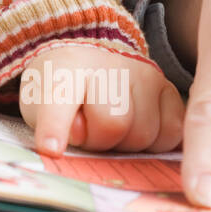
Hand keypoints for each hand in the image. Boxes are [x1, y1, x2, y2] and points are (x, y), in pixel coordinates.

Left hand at [19, 45, 183, 155]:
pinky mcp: (168, 88)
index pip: (60, 100)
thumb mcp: (39, 107)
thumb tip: (70, 141)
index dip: (55, 127)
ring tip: (110, 126)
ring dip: (125, 143)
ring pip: (143, 134)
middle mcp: (109, 64)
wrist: (88, 63)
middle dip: (98, 140)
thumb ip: (47, 126)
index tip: (50, 149)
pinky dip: (154, 142)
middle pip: (113, 124)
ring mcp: (144, 74)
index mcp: (64, 67)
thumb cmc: (61, 92)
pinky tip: (136, 128)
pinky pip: (171, 133)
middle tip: (89, 129)